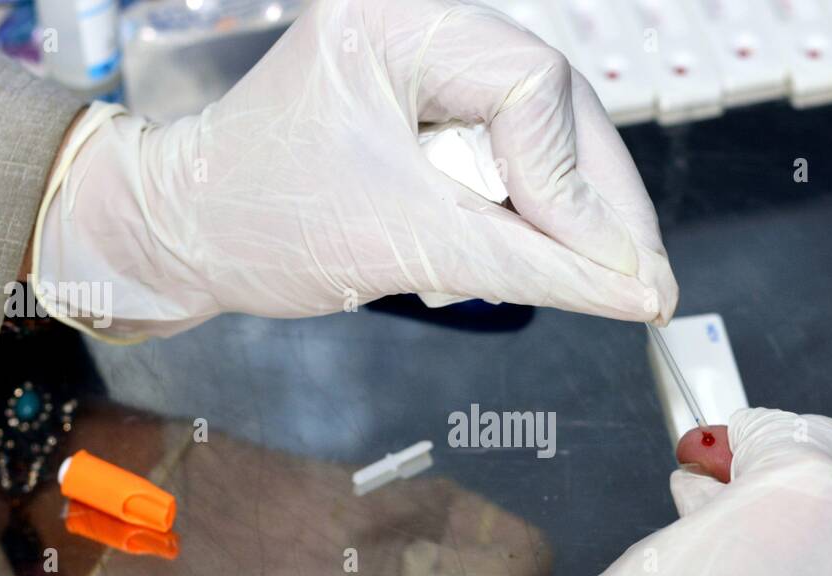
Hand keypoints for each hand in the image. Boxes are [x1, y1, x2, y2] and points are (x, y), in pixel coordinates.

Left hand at [34, 0, 676, 332]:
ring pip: (545, 130)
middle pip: (556, 104)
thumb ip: (535, 268)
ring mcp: (425, 55)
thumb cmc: (259, 225)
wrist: (188, 235)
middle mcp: (420, 20)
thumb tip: (635, 293)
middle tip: (643, 285)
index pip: (535, 88)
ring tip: (601, 279)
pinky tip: (539, 253)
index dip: (576, 189)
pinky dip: (532, 207)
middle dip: (596, 204)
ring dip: (570, 210)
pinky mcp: (428, 97)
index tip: (609, 274)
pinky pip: (512, 147)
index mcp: (397, 20)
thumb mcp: (409, 247)